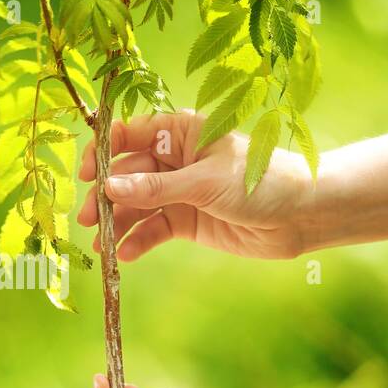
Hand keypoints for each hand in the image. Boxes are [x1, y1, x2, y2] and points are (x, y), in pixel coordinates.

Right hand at [77, 108, 313, 260]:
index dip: (104, 152)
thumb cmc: (260, 181)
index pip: (130, 134)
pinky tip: (126, 255)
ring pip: (137, 205)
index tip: (87, 175)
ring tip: (101, 246)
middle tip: (89, 220)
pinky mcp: (187, 221)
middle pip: (128, 174)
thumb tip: (109, 188)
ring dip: (117, 224)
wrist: (301, 216)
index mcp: (181, 132)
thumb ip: (156, 188)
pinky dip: (139, 242)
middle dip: (106, 197)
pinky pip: (154, 230)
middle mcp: (176, 159)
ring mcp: (180, 191)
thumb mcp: (204, 183)